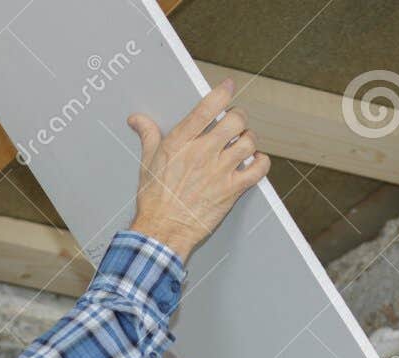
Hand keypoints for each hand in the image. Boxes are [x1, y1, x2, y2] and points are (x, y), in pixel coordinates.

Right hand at [126, 79, 269, 259]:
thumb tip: (137, 119)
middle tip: (234, 125)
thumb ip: (148, 135)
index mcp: (181, 142)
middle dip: (238, 118)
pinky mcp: (232, 190)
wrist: (162, 230)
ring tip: (242, 145)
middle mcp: (202, 153)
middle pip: (236, 120)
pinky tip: (254, 163)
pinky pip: (259, 168)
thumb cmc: (154, 199)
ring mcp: (219, 171)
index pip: (208, 107)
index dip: (223, 92)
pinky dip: (261, 163)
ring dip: (249, 140)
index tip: (228, 87)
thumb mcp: (147, 162)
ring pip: (249, 142)